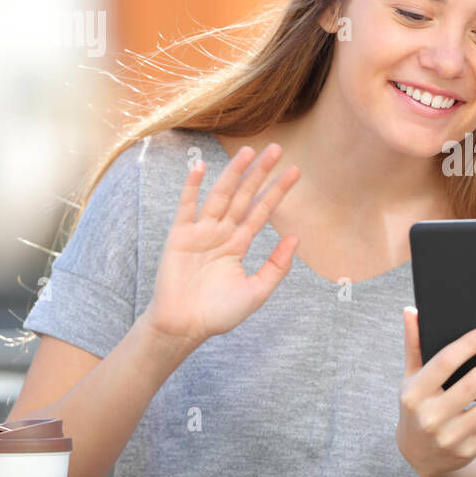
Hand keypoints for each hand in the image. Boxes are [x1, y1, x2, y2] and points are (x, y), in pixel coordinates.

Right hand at [144, 143, 300, 347]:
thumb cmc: (219, 313)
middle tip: (277, 149)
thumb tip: (295, 238)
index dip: (277, 191)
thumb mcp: (257, 291)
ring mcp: (201, 232)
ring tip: (249, 151)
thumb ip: (277, 266)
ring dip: (234, 172)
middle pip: (245, 196)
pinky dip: (192, 187)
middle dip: (260, 173)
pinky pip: (187, 207)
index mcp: (239, 244)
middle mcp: (221, 233)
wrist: (184, 327)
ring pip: (221, 195)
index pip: (262, 211)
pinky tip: (200, 167)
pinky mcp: (180, 236)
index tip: (295, 171)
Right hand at [397, 306, 475, 476]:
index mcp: (413, 394)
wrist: (419, 455)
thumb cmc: (418, 405)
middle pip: (474, 384)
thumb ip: (414, 345)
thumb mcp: (410, 378)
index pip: (445, 363)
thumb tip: (412, 310)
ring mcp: (450, 438)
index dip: (470, 344)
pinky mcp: (468, 451)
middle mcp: (430, 418)